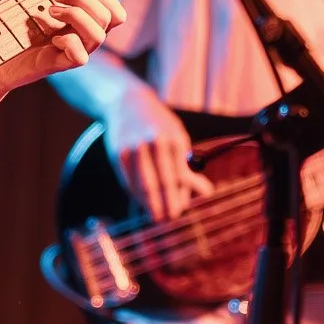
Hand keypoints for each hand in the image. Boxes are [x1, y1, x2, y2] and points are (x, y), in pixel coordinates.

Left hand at [0, 0, 125, 90]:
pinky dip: (66, 41)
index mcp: (87, 17)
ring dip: (74, 16)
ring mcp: (79, 49)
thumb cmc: (21, 17)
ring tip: (50, 11)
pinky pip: (80, 55)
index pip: (115, 9)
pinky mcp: (65, 63)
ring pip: (99, 35)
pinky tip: (51, 39)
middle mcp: (87, 34)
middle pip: (110, 17)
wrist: (0, 45)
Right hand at [103, 86, 211, 221]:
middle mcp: (152, 142)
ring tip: (156, 216)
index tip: (180, 212)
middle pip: (159, 182)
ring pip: (142, 184)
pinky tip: (142, 202)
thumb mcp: (177, 138)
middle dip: (164, 204)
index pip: (178, 175)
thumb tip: (206, 192)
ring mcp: (133, 147)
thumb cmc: (159, 125)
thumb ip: (188, 166)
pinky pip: (128, 180)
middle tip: (168, 219)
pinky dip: (135, 194)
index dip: (178, 196)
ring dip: (149, 203)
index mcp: (173, 138)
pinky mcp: (118, 153)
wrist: (127, 103)